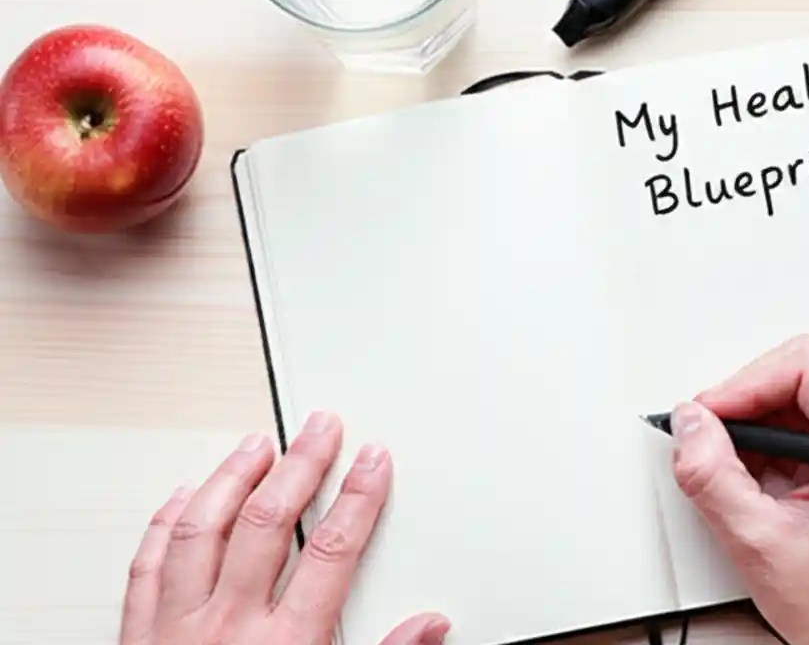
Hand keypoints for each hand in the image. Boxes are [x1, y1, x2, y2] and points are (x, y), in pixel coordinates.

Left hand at [120, 412, 449, 644]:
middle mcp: (228, 627)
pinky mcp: (136, 635)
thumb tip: (430, 627)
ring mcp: (176, 627)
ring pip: (203, 527)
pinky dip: (167, 522)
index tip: (374, 460)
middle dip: (302, 465)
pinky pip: (148, 563)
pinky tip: (185, 496)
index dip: (360, 496)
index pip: (335, 550)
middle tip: (321, 427)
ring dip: (232, 477)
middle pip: (271, 522)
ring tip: (257, 444)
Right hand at [671, 335, 808, 644]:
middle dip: (746, 402)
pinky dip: (770, 448)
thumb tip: (690, 424)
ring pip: (802, 400)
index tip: (709, 414)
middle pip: (805, 376)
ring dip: (756, 427)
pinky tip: (755, 482)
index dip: (746, 382)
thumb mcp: (759, 544)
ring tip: (732, 471)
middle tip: (708, 437)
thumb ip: (713, 476)